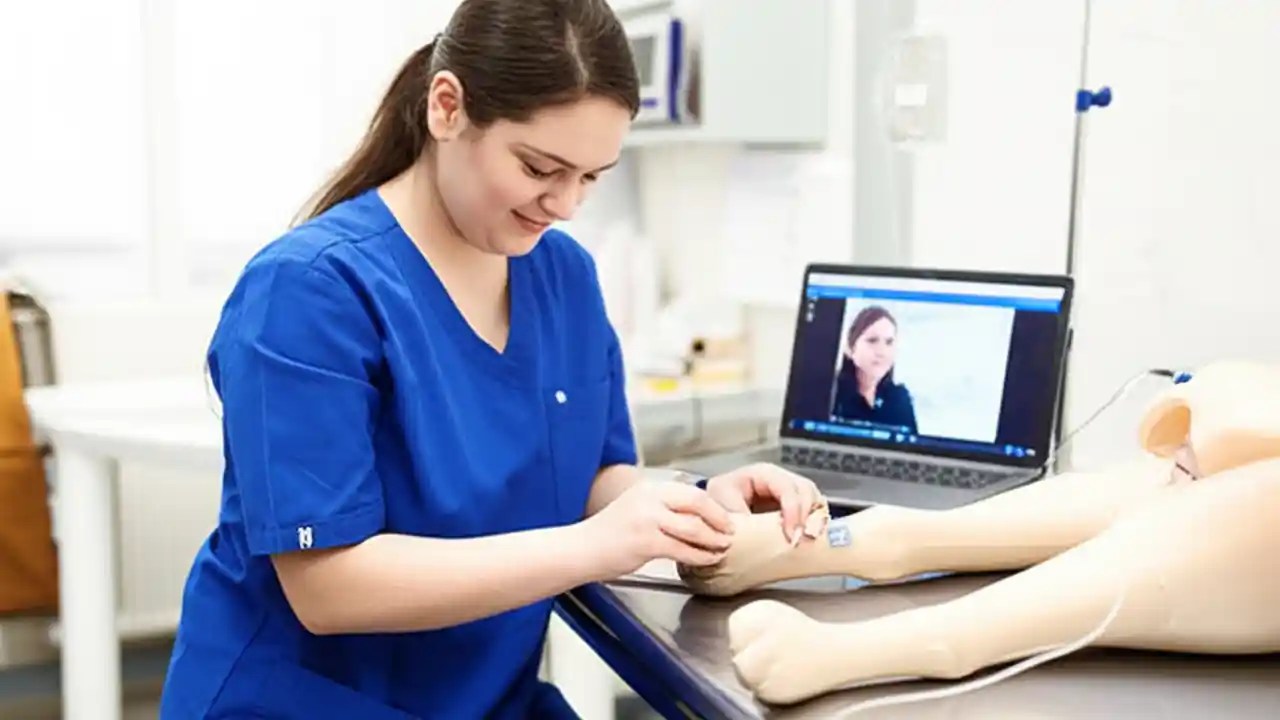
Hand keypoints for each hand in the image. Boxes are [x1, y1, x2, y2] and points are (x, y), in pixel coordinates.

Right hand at [583, 480, 734, 579]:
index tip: (724, 516)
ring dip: (713, 539)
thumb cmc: (606, 536)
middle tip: (731, 530)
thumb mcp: (635, 511)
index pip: (689, 492)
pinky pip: (682, 548)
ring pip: (693, 527)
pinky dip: (700, 555)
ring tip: (724, 546)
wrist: (579, 550)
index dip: (712, 505)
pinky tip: (708, 560)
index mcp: (648, 489)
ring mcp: (647, 519)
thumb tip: (693, 520)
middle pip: (696, 502)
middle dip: (719, 518)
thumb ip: (660, 511)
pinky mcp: (645, 541)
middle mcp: (649, 498)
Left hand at [704, 463, 823, 544]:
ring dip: (814, 521)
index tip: (789, 535)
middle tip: (800, 541)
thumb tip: (755, 534)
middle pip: (806, 490)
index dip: (792, 509)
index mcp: (763, 474)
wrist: (716, 510)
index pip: (786, 487)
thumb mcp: (721, 502)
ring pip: (814, 500)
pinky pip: (814, 512)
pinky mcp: (795, 508)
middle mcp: (781, 479)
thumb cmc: (718, 500)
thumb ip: (738, 514)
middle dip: (806, 516)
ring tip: (807, 542)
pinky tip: (809, 541)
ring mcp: (790, 492)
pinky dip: (814, 526)